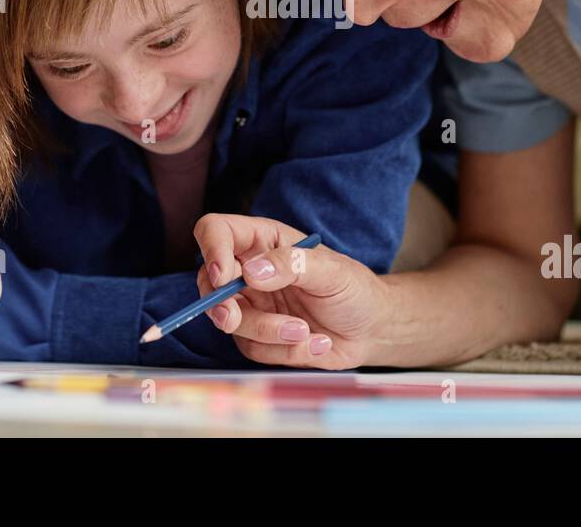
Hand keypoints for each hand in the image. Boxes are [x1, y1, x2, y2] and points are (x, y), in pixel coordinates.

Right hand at [192, 214, 388, 368]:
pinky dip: (285, 350)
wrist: (371, 329)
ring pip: (231, 321)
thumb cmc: (353, 289)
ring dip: (268, 331)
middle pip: (208, 282)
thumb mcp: (331, 270)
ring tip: (306, 331)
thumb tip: (251, 272)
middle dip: (220, 304)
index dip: (211, 249)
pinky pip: (254, 348)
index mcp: (264, 241)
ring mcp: (252, 305)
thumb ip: (291, 264)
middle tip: (233, 317)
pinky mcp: (259, 338)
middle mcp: (250, 271)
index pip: (217, 231)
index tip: (224, 277)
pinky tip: (316, 343)